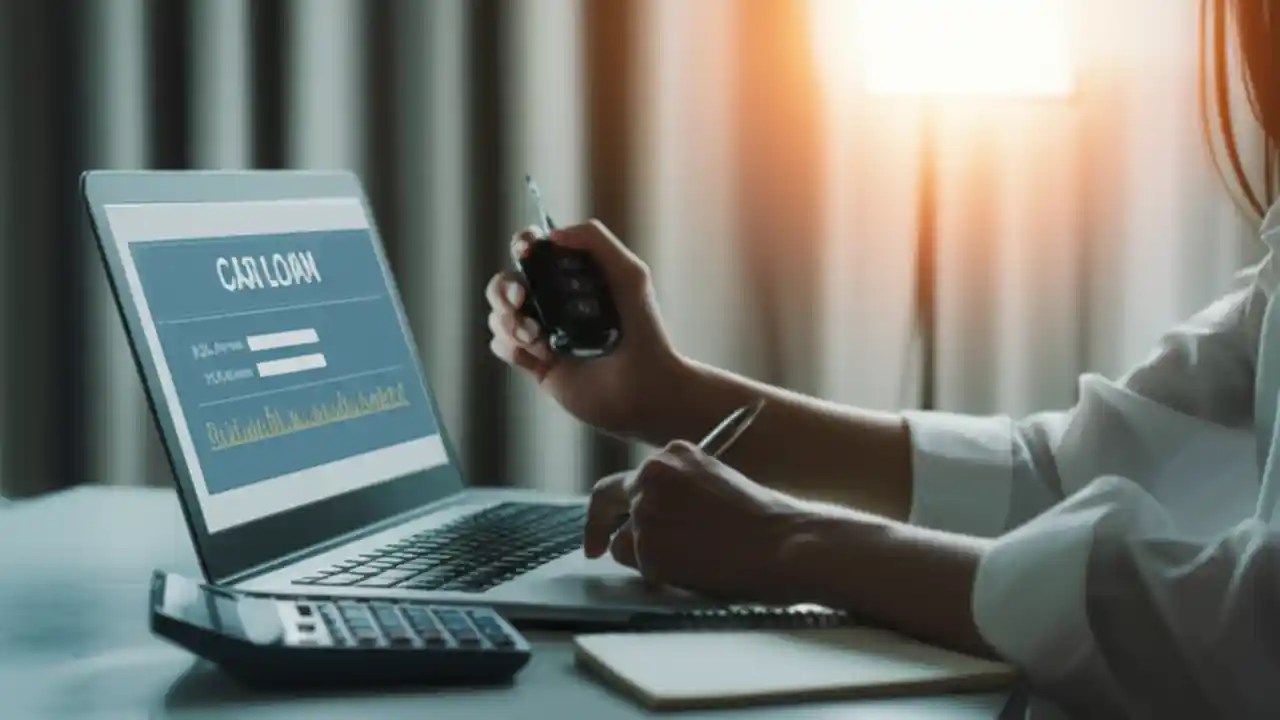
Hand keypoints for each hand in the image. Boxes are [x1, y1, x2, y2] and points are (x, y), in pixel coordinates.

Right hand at [485, 220, 685, 436]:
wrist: (644, 387)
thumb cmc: (644, 330)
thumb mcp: (630, 275)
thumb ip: (596, 241)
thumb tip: (552, 234)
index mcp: (571, 277)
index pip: (534, 250)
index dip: (522, 246)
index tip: (525, 253)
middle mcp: (553, 302)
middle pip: (505, 282)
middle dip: (504, 289)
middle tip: (521, 300)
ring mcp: (543, 333)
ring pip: (499, 315)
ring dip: (508, 321)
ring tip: (536, 337)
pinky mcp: (537, 364)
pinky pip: (501, 346)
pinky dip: (510, 347)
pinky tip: (538, 355)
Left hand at [586, 441, 818, 603]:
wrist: (784, 544)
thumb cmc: (762, 521)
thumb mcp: (714, 483)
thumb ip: (677, 491)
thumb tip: (646, 515)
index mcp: (671, 455)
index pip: (625, 478)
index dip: (610, 505)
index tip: (604, 524)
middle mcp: (651, 475)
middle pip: (605, 501)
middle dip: (597, 526)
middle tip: (594, 549)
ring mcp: (646, 512)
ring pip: (623, 542)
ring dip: (645, 555)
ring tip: (693, 558)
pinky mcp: (647, 547)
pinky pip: (639, 567)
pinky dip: (658, 574)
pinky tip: (694, 568)